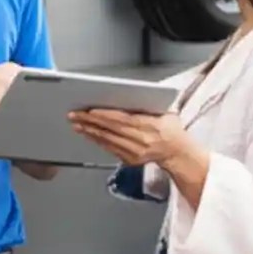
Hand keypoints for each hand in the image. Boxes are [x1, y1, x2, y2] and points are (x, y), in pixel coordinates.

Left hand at [68, 109, 193, 166]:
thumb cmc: (171, 129)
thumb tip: (128, 93)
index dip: (105, 116)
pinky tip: (87, 134)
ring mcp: (135, 153)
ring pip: (107, 140)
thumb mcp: (166, 112)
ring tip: (76, 123)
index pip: (123, 120)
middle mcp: (141, 141)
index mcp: (150, 126)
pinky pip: (109, 149)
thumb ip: (149, 104)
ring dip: (90, 132)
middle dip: (91, 122)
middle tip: (75, 115)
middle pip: (111, 130)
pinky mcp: (130, 160)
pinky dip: (97, 140)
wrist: (177, 153)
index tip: (91, 110)